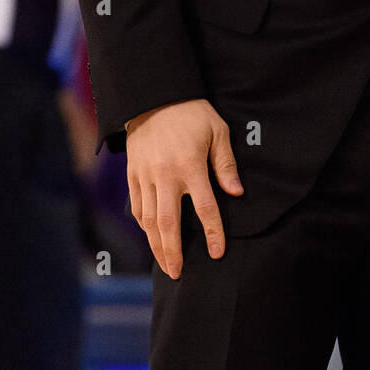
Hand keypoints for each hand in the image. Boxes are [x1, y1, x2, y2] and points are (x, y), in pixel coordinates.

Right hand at [126, 98, 242, 279]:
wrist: (153, 95)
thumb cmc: (192, 113)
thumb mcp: (217, 131)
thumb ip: (225, 164)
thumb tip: (236, 193)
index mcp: (190, 165)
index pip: (204, 208)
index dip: (213, 233)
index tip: (217, 252)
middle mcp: (166, 175)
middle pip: (168, 224)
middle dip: (173, 252)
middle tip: (178, 273)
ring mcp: (146, 176)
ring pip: (148, 220)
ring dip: (156, 245)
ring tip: (165, 263)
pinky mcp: (133, 174)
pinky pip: (136, 206)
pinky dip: (143, 226)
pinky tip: (150, 237)